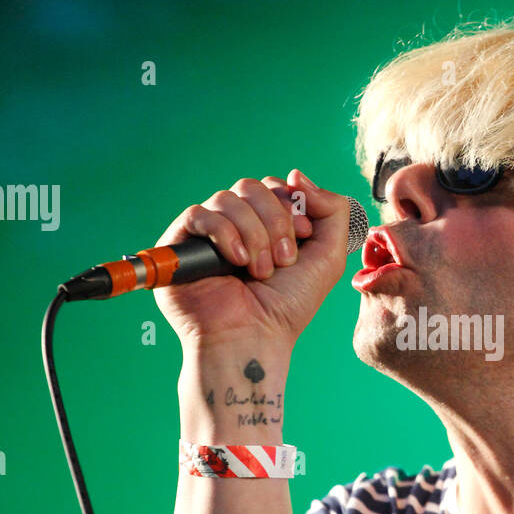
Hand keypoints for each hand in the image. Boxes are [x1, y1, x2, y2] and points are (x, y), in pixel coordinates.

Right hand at [153, 169, 352, 351]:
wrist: (254, 338)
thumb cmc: (288, 305)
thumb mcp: (328, 257)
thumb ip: (333, 210)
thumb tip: (298, 175)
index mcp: (266, 226)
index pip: (275, 187)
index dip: (292, 204)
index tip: (304, 235)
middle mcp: (235, 227)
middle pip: (252, 187)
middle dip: (275, 220)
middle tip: (284, 260)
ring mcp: (207, 234)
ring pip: (228, 198)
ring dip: (254, 234)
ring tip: (259, 271)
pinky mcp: (180, 244)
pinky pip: (199, 213)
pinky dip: (225, 233)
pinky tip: (237, 262)